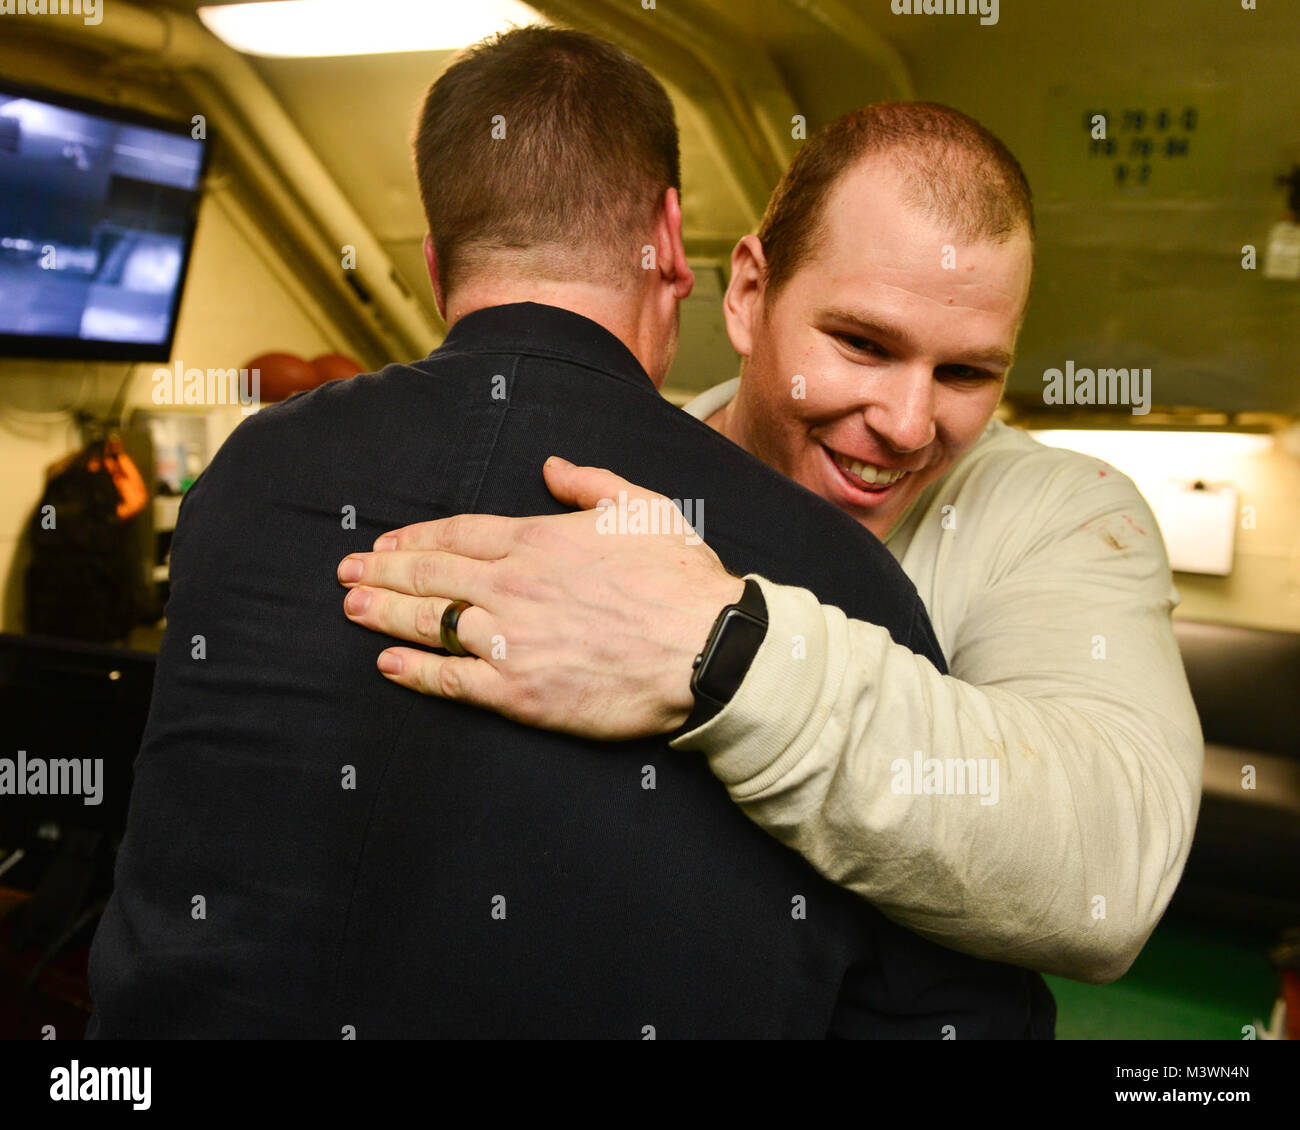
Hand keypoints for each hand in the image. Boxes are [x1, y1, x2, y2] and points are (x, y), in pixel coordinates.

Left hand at [337, 457, 744, 739]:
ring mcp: (511, 640)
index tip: (387, 542)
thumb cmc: (681, 579)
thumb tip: (551, 466)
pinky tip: (387, 665)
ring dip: (385, 614)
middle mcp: (513, 586)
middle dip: (384, 571)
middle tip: (346, 572)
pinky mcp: (519, 692)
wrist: (706, 651)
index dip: (416, 537)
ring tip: (351, 608)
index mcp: (539, 541)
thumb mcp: (642, 508)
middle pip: (432, 574)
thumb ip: (590, 483)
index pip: (459, 534)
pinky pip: (451, 680)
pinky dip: (415, 672)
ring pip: (430, 623)